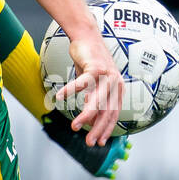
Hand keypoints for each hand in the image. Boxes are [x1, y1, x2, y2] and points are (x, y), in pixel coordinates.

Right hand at [56, 31, 123, 145]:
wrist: (87, 37)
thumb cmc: (89, 63)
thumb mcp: (94, 85)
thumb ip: (94, 100)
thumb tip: (90, 120)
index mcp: (118, 89)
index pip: (113, 114)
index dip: (106, 129)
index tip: (100, 142)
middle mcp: (116, 83)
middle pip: (107, 111)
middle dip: (97, 129)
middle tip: (89, 142)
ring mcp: (107, 75)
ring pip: (96, 101)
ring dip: (85, 116)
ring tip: (74, 127)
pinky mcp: (95, 67)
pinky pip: (81, 83)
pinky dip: (69, 91)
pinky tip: (59, 98)